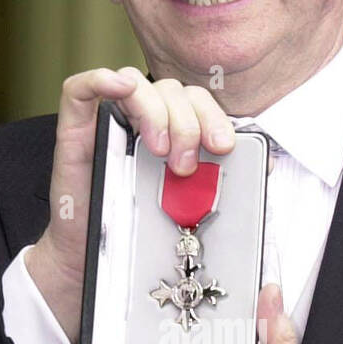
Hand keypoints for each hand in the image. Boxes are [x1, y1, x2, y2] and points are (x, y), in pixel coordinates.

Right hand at [24, 70, 234, 343]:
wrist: (90, 264)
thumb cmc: (136, 234)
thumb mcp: (188, 204)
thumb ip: (218, 180)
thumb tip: (269, 166)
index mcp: (170, 132)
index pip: (195, 101)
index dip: (213, 116)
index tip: (223, 146)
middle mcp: (138, 121)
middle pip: (169, 90)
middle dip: (186, 122)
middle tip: (186, 164)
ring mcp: (104, 122)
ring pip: (134, 84)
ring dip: (154, 111)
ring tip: (158, 152)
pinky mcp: (72, 129)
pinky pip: (80, 88)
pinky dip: (101, 79)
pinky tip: (119, 87)